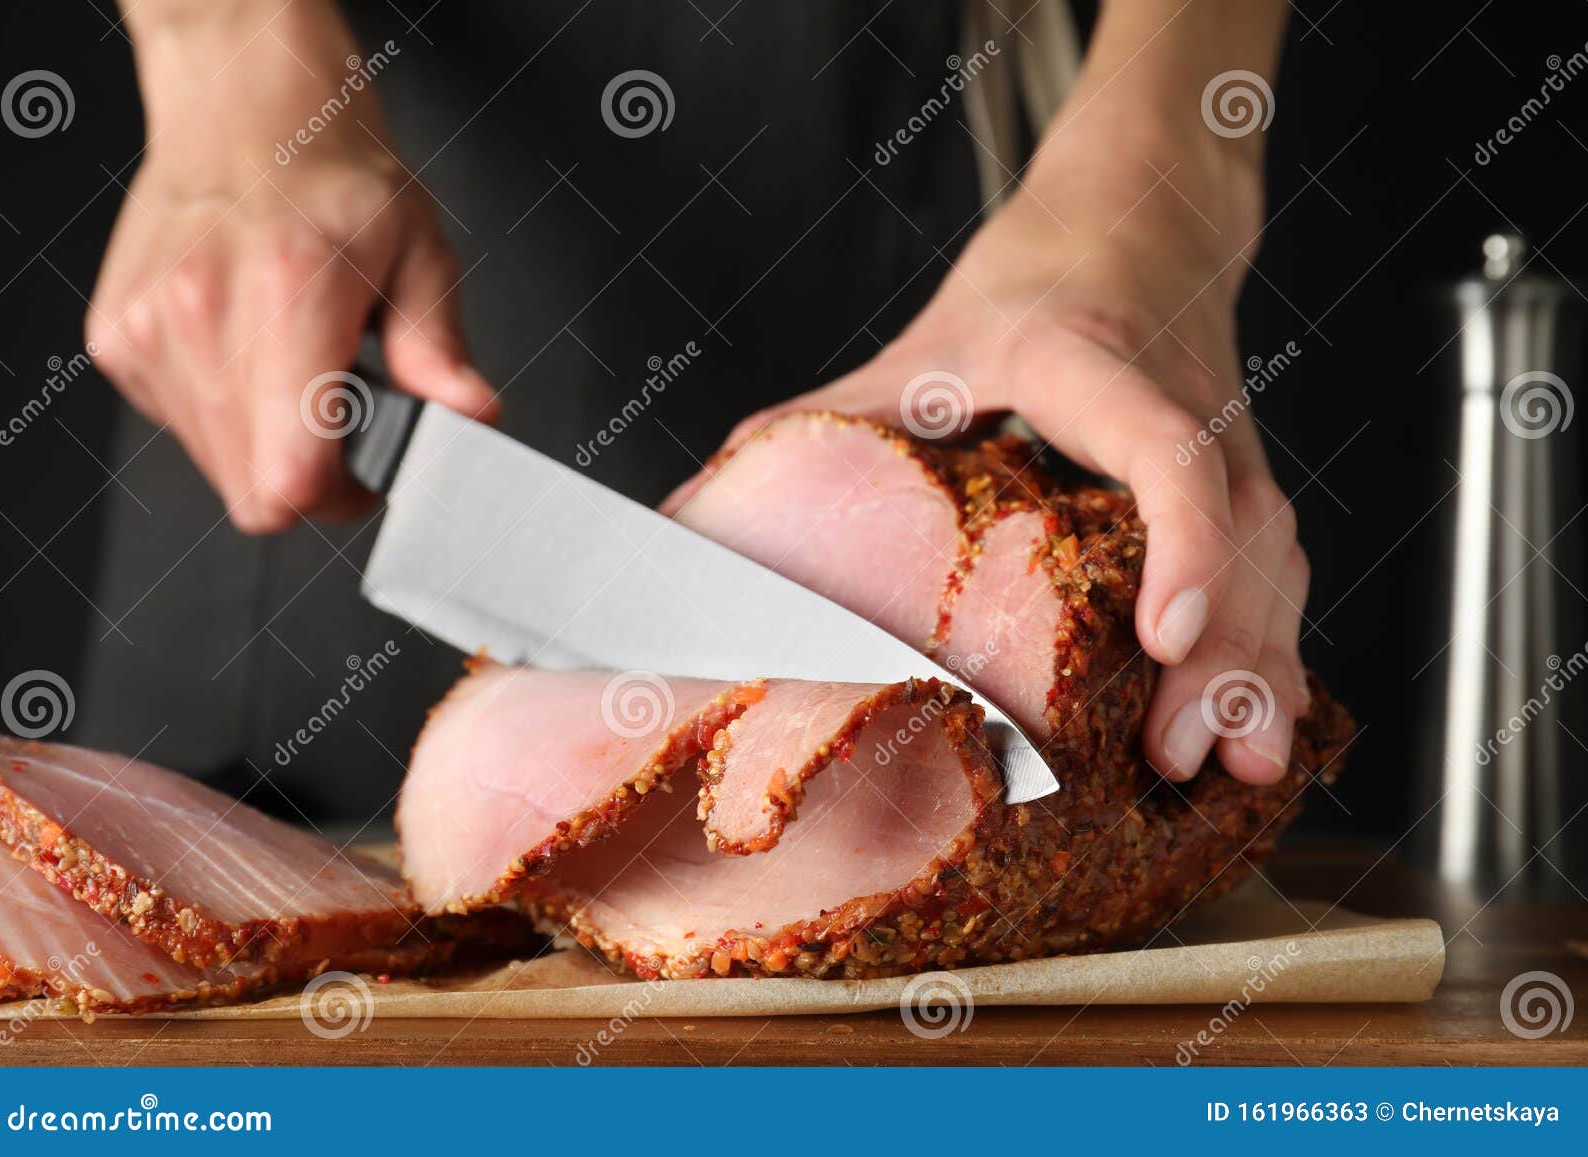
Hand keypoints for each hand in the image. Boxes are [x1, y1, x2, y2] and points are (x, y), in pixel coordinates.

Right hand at [88, 2, 495, 531]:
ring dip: (265, 442)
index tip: (368, 477)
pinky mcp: (118, 341)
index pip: (290, 474)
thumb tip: (471, 413)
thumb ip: (441, 349)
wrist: (246, 112)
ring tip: (296, 367)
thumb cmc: (332, 176)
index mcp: (287, 292)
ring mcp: (148, 329)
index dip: (340, 499)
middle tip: (344, 412)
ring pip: (217, 465)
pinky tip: (251, 352)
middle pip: (254, 488)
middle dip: (310, 474)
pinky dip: (224, 411)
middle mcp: (202, 313)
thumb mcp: (421, 253)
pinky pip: (183, 425)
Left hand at [667, 118, 1307, 785]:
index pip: (1164, 449)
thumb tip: (711, 493)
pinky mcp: (1244, 478)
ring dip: (1262, 664)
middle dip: (1226, 649)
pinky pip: (1277, 567)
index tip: (1165, 635)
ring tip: (1241, 764)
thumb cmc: (1032, 278)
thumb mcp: (929, 340)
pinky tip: (1261, 724)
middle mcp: (1184, 404)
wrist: (1142, 214)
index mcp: (1093, 363)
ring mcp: (1229, 442)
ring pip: (1275, 555)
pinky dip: (1273, 647)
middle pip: (1239, 528)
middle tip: (1178, 755)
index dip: (1181, 543)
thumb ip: (836, 412)